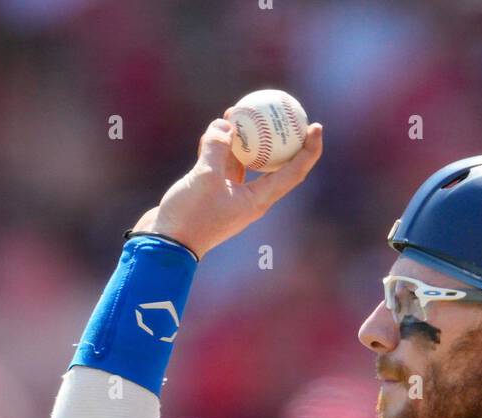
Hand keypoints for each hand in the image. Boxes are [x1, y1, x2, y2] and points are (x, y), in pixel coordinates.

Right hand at [131, 116, 322, 258]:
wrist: (166, 243)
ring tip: (235, 112)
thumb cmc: (190, 217)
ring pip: (244, 159)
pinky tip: (214, 129)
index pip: (294, 172)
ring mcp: (231, 194)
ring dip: (241, 137)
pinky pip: (222, 162)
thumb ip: (217, 148)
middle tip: (274, 111)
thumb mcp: (204, 178)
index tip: (316, 126)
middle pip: (272, 163)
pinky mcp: (212, 191)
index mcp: (258, 200)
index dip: (308, 150)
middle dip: (274, 136)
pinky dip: (219, 146)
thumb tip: (226, 124)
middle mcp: (250, 197)